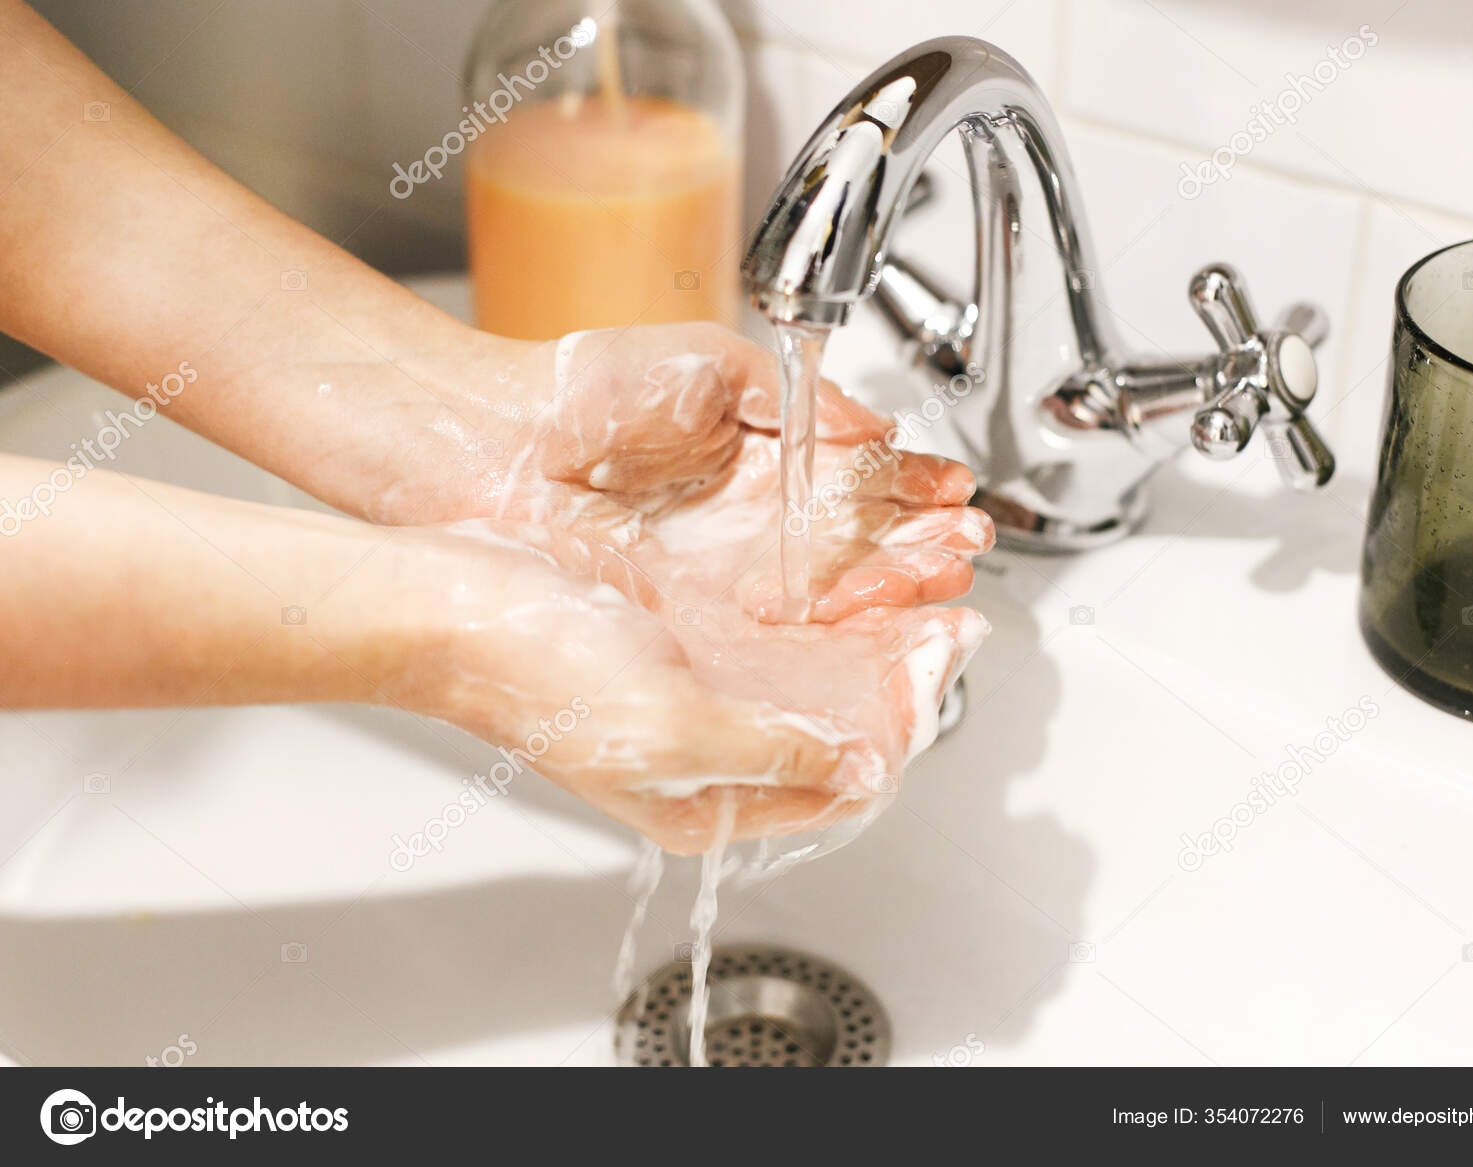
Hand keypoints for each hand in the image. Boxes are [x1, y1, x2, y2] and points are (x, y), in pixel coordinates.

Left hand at [370, 323, 993, 624]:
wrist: (489, 446)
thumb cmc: (582, 391)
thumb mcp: (710, 367)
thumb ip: (796, 400)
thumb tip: (871, 431)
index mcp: (764, 464)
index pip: (862, 490)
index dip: (915, 499)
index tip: (957, 502)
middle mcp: (753, 531)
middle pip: (862, 552)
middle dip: (921, 552)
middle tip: (965, 551)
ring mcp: (726, 583)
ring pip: (832, 602)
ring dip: (894, 596)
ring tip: (942, 587)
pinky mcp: (695, 628)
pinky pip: (779, 644)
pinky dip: (833, 640)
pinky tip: (875, 627)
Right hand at [398, 523, 987, 853]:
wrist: (452, 599)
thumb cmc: (535, 674)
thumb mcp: (672, 732)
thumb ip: (778, 754)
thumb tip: (864, 768)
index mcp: (708, 801)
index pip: (843, 777)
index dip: (905, 716)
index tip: (941, 651)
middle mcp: (710, 752)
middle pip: (838, 721)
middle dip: (899, 669)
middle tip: (946, 611)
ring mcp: (697, 690)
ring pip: (813, 669)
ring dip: (868, 629)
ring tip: (915, 580)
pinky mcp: (681, 636)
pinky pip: (774, 625)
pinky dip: (820, 600)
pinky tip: (846, 568)